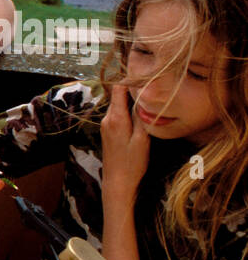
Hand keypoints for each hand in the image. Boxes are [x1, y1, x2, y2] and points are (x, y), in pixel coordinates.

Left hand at [101, 86, 148, 203]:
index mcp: (116, 118)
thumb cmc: (132, 162)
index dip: (132, 79)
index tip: (147, 77)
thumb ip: (140, 115)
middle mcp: (107, 118)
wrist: (117, 182)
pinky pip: (118, 114)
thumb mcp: (142, 138)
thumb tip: (141, 95)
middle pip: (119, 94)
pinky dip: (128, 110)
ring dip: (131, 101)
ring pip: (119, 104)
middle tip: (152, 87)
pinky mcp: (108, 131)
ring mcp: (106, 125)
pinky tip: (140, 115)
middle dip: (134, 89)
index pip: (119, 88)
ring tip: (149, 100)